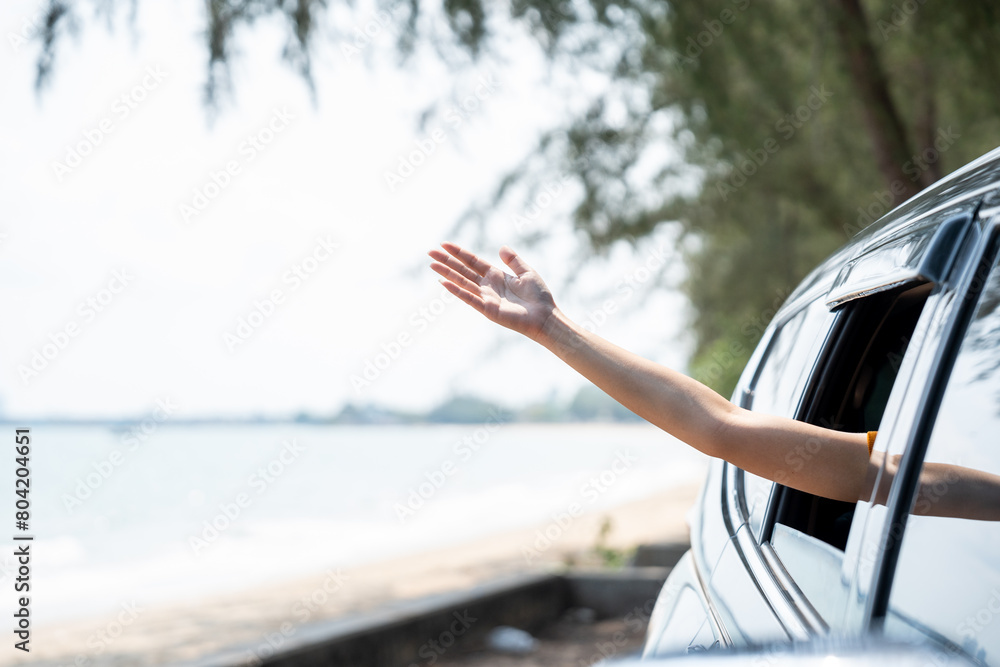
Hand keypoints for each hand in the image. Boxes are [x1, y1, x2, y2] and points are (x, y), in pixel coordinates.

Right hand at [429, 242, 556, 340]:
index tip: (444, 244)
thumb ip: (513, 260)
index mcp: (496, 276)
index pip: (472, 262)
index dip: (459, 253)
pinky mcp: (487, 309)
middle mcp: (487, 286)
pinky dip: (456, 291)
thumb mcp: (527, 272)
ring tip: (432, 264)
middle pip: (462, 270)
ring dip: (447, 273)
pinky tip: (444, 283)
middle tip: (430, 252)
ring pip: (462, 282)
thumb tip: (501, 247)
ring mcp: (485, 298)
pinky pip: (469, 298)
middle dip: (447, 261)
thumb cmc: (539, 297)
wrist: (544, 316)